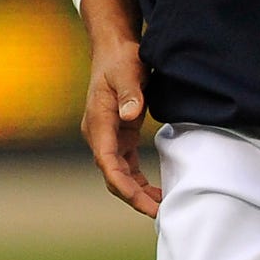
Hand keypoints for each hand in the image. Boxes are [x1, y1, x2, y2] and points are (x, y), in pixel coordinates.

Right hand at [78, 0, 160, 216]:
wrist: (114, 46)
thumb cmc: (121, 58)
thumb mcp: (128, 71)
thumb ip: (129, 93)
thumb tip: (129, 116)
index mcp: (98, 122)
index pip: (107, 162)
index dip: (123, 185)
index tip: (142, 201)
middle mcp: (99, 134)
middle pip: (112, 174)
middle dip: (133, 196)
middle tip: (160, 213)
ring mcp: (108, 136)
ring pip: (119, 174)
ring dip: (137, 192)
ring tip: (162, 208)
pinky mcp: (119, 135)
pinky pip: (127, 166)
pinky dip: (139, 181)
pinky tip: (156, 192)